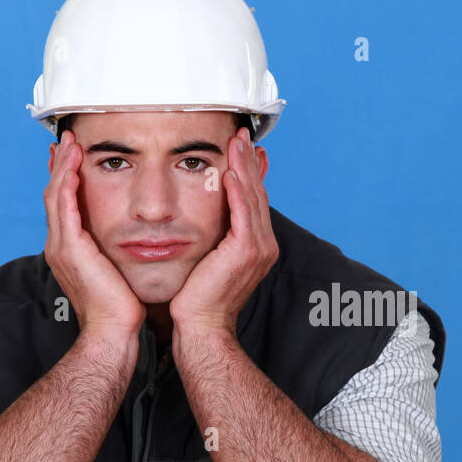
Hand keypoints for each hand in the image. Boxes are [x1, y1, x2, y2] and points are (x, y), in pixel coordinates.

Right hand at [43, 130, 144, 339]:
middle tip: (67, 141)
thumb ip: (115, 252)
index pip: (63, 206)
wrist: (112, 332)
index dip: (66, 179)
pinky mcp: (70, 249)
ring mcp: (62, 247)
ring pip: (55, 196)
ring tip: (70, 144)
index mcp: (70, 251)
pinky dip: (67, 184)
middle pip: (54, 195)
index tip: (72, 158)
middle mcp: (60, 246)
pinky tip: (73, 166)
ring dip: (63, 167)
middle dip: (60, 166)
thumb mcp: (117, 272)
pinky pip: (64, 207)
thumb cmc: (120, 308)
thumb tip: (132, 239)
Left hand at [169, 126, 277, 335]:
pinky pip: (243, 214)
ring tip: (237, 142)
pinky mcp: (246, 252)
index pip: (253, 200)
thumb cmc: (198, 299)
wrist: (202, 327)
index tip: (242, 148)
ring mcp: (258, 249)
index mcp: (256, 246)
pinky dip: (238, 191)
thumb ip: (214, 236)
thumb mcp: (209, 260)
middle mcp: (264, 245)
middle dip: (249, 161)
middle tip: (241, 134)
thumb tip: (206, 217)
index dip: (249, 172)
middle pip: (257, 193)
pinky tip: (231, 171)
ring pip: (252, 198)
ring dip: (244, 167)